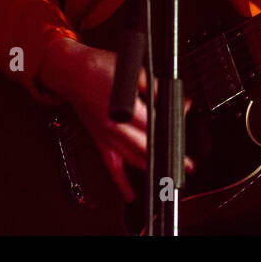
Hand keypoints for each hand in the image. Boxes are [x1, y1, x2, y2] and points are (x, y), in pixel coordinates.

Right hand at [39, 39, 192, 203]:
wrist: (71, 72)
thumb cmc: (98, 67)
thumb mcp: (134, 70)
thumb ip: (156, 88)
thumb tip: (176, 98)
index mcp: (123, 110)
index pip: (154, 125)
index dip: (172, 127)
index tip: (184, 129)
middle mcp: (114, 128)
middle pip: (147, 148)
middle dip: (169, 157)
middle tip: (188, 164)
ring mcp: (106, 137)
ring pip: (133, 160)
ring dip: (153, 169)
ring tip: (171, 176)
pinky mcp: (99, 141)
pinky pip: (111, 167)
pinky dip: (121, 183)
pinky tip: (130, 194)